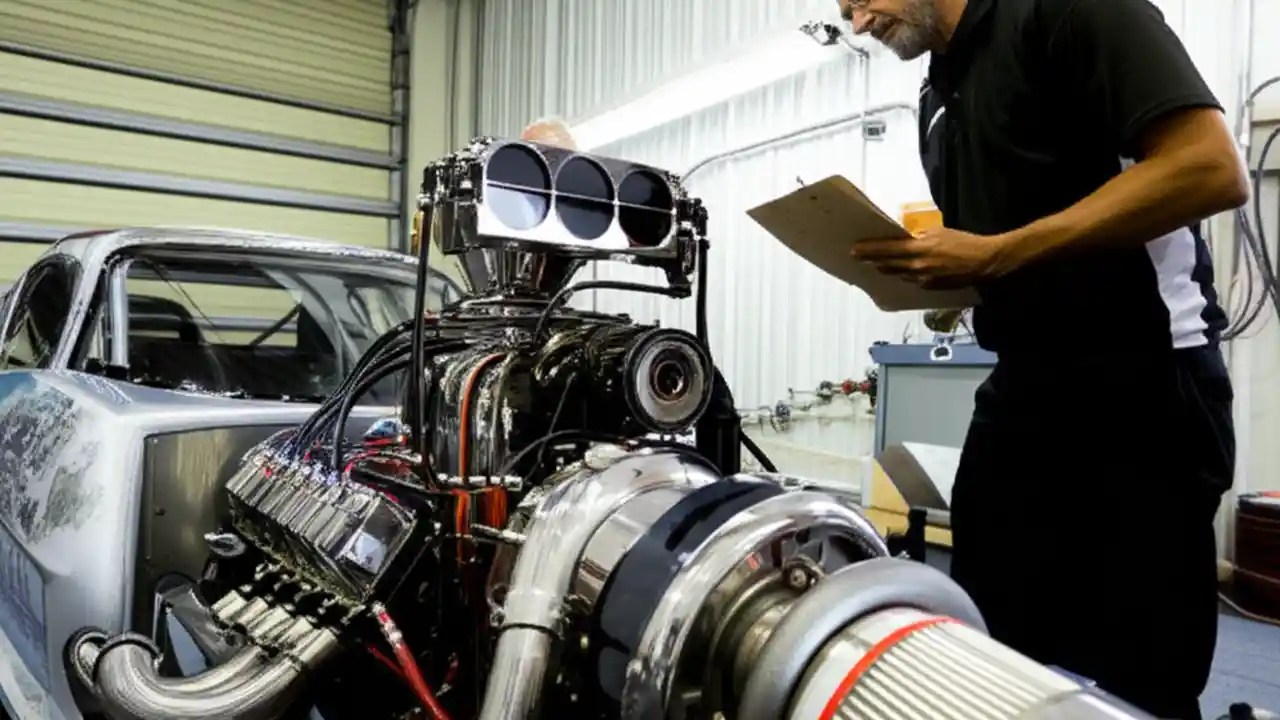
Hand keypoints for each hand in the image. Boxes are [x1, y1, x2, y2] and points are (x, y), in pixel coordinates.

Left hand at [851, 227, 1015, 288]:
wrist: (984, 262)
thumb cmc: (963, 242)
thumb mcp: (939, 231)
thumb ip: (919, 235)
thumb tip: (905, 237)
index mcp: (919, 249)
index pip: (887, 249)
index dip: (869, 250)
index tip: (854, 249)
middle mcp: (917, 266)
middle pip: (887, 264)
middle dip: (871, 260)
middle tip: (856, 257)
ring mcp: (923, 279)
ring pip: (898, 274)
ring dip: (886, 269)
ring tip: (875, 264)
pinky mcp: (930, 288)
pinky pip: (911, 281)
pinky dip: (904, 275)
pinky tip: (899, 272)